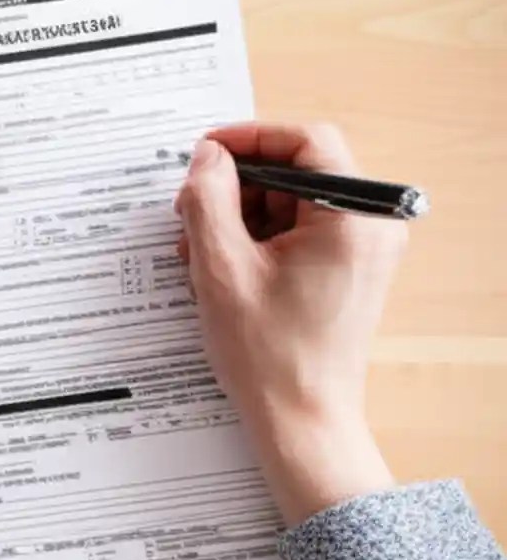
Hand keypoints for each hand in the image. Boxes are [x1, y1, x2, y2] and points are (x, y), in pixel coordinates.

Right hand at [175, 123, 407, 523]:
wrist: (300, 420)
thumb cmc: (268, 356)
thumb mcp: (221, 268)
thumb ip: (208, 200)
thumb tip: (207, 158)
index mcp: (351, 218)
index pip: (306, 141)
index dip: (249, 138)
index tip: (205, 153)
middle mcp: (370, 226)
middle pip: (297, 172)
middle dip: (237, 186)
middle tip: (188, 212)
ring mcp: (363, 250)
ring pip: (293, 202)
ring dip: (240, 215)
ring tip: (197, 250)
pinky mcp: (348, 271)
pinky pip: (299, 232)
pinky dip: (257, 239)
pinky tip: (221, 266)